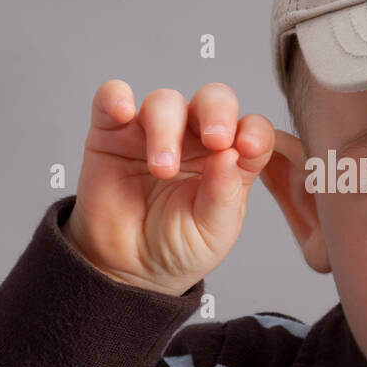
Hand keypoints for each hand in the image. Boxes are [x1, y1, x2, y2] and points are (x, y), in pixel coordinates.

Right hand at [60, 80, 274, 295]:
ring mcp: (154, 131)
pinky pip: (111, 99)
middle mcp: (194, 137)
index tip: (249, 147)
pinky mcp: (111, 132)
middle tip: (214, 141)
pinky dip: (116, 97)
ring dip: (167, 129)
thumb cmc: (177, 247)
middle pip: (212, 100)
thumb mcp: (212, 231)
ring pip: (165, 101)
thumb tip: (231, 153)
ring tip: (163, 170)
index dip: (255, 131)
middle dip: (217, 113)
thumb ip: (224, 194)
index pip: (252, 129)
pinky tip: (122, 111)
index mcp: (229, 158)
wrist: (128, 270)